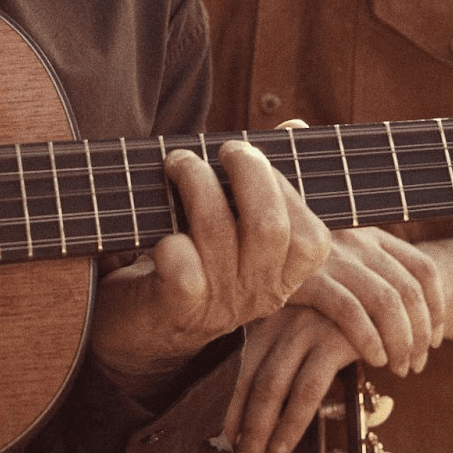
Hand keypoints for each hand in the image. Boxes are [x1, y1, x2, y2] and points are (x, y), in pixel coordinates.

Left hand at [89, 139, 330, 395]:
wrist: (140, 327)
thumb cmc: (197, 258)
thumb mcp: (239, 225)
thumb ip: (270, 179)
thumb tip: (296, 125)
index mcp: (283, 277)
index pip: (312, 240)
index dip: (286, 188)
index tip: (254, 154)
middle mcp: (257, 295)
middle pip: (269, 228)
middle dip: (248, 173)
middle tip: (223, 149)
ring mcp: (218, 305)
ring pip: (218, 232)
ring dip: (196, 183)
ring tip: (178, 162)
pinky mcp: (175, 309)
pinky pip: (182, 268)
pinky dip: (170, 239)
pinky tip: (159, 226)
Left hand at [224, 303, 357, 452]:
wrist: (395, 292)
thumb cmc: (355, 316)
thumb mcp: (320, 329)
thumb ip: (296, 357)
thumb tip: (272, 404)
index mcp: (275, 318)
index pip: (244, 368)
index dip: (233, 405)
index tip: (225, 438)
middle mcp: (283, 320)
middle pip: (255, 380)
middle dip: (244, 426)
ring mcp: (306, 328)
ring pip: (272, 387)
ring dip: (261, 429)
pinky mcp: (333, 339)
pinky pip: (306, 389)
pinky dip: (293, 421)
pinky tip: (284, 444)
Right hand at [290, 227, 444, 375]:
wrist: (248, 244)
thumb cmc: (299, 267)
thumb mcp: (341, 259)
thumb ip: (370, 274)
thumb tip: (410, 313)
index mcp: (371, 234)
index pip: (425, 268)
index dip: (439, 308)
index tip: (437, 340)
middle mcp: (358, 240)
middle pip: (410, 290)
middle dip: (421, 334)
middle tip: (417, 364)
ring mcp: (334, 256)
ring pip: (388, 301)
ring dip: (402, 341)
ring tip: (400, 368)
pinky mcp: (308, 277)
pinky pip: (350, 310)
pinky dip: (369, 338)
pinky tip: (375, 359)